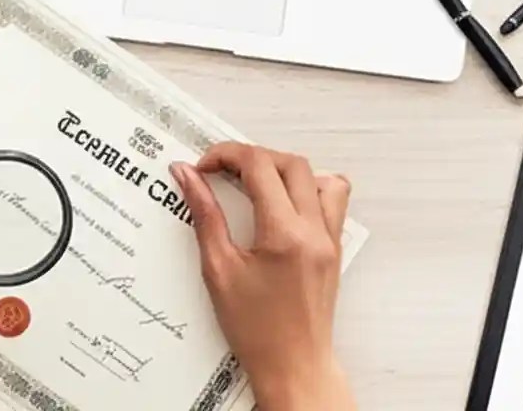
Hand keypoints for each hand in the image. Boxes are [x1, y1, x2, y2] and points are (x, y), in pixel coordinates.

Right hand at [171, 143, 356, 410]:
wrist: (293, 366)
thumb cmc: (256, 330)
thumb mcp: (219, 270)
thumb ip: (205, 216)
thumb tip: (188, 177)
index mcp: (285, 234)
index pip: (259, 166)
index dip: (227, 156)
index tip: (203, 166)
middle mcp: (315, 230)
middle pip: (290, 163)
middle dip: (253, 157)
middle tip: (222, 170)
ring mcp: (330, 239)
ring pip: (320, 177)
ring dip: (286, 169)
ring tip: (256, 182)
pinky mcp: (334, 249)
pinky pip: (333, 201)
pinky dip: (309, 190)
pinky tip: (283, 204)